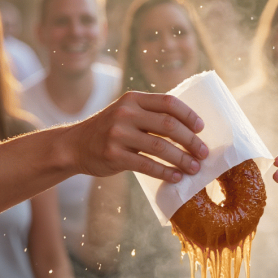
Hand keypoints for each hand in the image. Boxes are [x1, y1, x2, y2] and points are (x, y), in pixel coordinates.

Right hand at [66, 92, 206, 182]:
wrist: (74, 145)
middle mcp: (125, 113)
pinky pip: (146, 165)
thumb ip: (150, 115)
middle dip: (191, 140)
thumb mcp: (126, 113)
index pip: (168, 103)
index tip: (201, 128)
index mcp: (133, 99)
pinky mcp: (114, 155)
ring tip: (194, 168)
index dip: (188, 115)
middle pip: (168, 125)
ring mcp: (118, 134)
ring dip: (182, 159)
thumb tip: (189, 129)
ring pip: (160, 147)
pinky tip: (176, 177)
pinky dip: (165, 172)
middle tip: (204, 153)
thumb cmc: (109, 130)